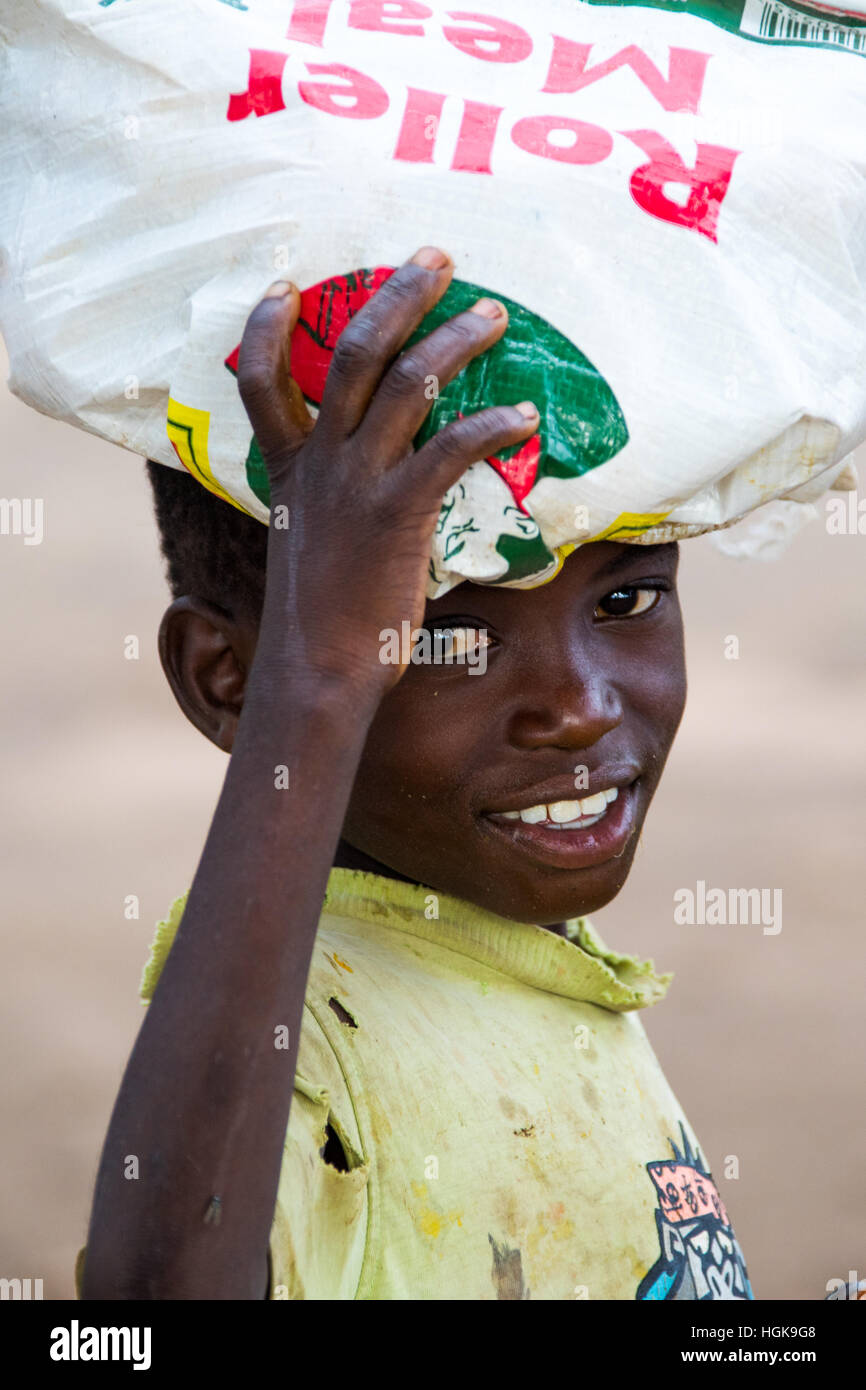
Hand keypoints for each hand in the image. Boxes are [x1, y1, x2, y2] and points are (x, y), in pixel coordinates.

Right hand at [236, 245, 538, 694]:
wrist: (319, 669)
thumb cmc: (323, 616)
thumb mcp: (310, 543)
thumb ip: (329, 501)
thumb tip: (368, 486)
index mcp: (290, 467)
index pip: (260, 378)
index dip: (266, 325)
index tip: (286, 284)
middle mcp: (321, 461)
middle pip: (352, 351)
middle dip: (396, 295)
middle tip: (435, 259)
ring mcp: (357, 482)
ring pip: (406, 382)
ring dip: (454, 339)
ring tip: (493, 314)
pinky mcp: (398, 512)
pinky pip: (450, 447)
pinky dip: (491, 424)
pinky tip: (523, 415)